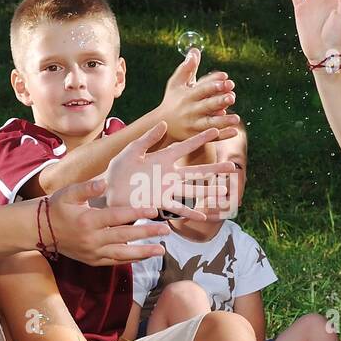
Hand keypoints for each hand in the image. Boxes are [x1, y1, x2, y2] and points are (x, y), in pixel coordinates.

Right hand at [46, 178, 171, 265]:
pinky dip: (130, 259)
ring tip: (161, 250)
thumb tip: (104, 182)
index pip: (117, 216)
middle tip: (167, 231)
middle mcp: (91, 239)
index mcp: (87, 220)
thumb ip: (86, 188)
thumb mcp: (68, 193)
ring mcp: (92, 252)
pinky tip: (144, 256)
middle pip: (124, 236)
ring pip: (122, 254)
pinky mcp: (92, 260)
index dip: (136, 214)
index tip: (154, 211)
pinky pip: (114, 261)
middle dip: (147, 234)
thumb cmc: (57, 207)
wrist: (41, 230)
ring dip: (143, 252)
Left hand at [103, 122, 235, 219]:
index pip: (186, 146)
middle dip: (214, 169)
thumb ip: (148, 139)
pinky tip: (203, 215)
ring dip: (208, 191)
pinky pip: (178, 207)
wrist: (108, 190)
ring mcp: (166, 189)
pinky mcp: (160, 202)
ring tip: (224, 191)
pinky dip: (190, 212)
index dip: (201, 139)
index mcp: (162, 158)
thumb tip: (164, 124)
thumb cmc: (118, 169)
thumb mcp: (132, 150)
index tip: (216, 130)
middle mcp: (169, 174)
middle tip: (232, 167)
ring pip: (192, 189)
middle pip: (196, 171)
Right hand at [156, 49, 240, 142]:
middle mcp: (190, 111)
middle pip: (207, 106)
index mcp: (187, 96)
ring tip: (237, 118)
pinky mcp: (197, 136)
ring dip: (223, 121)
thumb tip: (195, 50)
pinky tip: (235, 132)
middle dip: (219, 101)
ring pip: (210, 124)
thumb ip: (187, 67)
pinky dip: (223, 135)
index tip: (226, 78)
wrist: (163, 125)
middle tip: (232, 96)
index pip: (201, 89)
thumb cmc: (173, 99)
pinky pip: (211, 137)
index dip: (213, 83)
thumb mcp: (176, 83)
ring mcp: (193, 125)